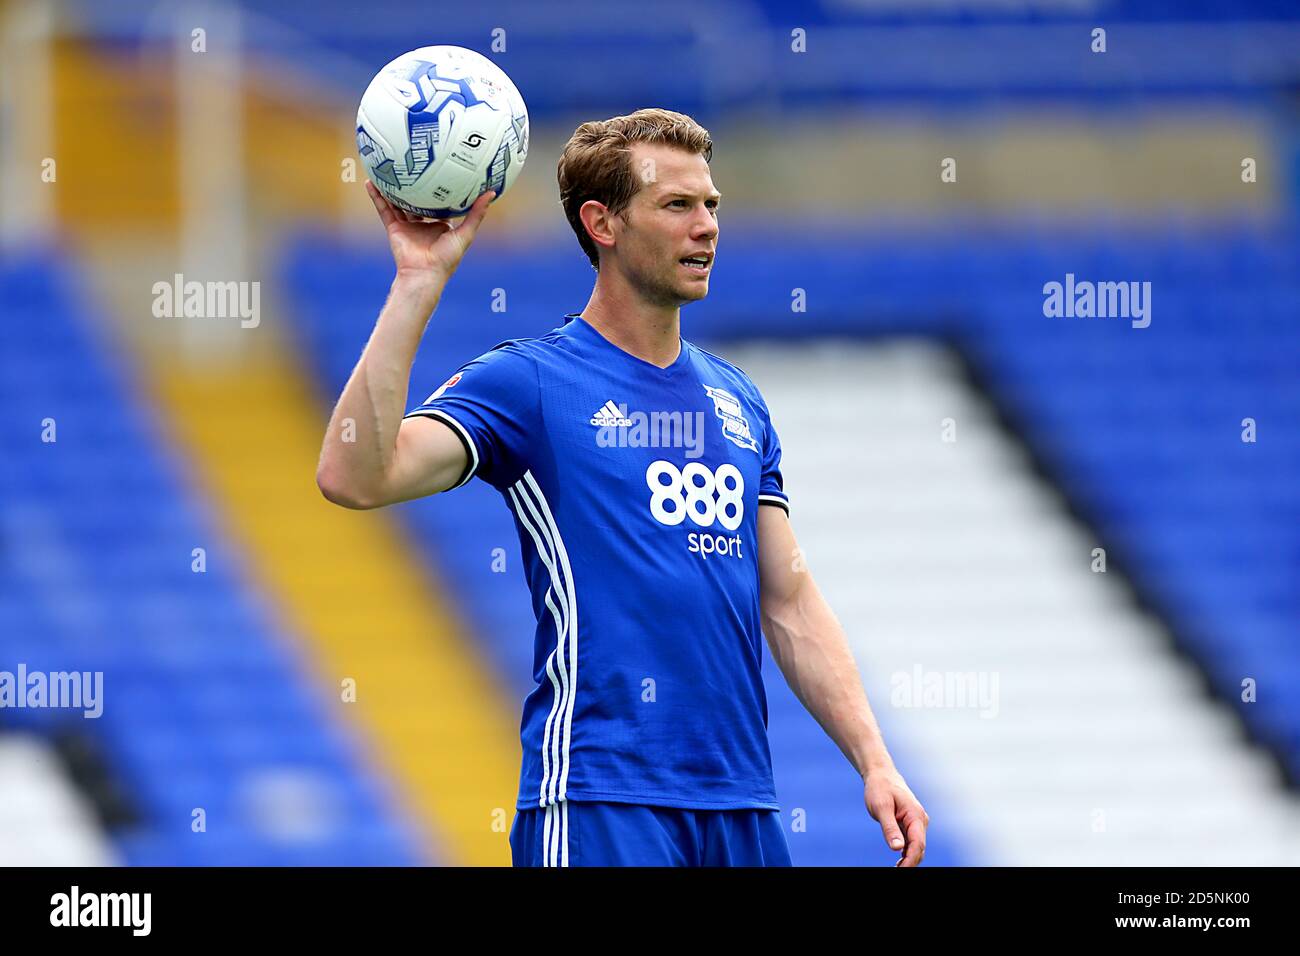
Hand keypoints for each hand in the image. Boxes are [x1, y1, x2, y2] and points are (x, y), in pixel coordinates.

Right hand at [365, 180, 494, 283]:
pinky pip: (383, 208)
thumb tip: (491, 193)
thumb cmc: (447, 258)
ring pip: (397, 202)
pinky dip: (376, 196)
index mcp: (440, 225)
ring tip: (387, 168)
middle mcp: (422, 223)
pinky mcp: (393, 228)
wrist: (424, 274)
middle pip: (417, 200)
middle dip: (415, 185)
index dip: (440, 189)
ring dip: (391, 187)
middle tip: (414, 164)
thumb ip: (476, 214)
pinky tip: (370, 182)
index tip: (442, 170)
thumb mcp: (466, 233)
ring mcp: (407, 225)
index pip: (440, 203)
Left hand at [864, 767, 928, 866]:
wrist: (881, 776)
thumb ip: (890, 828)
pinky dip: (907, 853)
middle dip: (911, 862)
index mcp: (915, 815)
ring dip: (910, 859)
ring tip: (897, 869)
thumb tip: (897, 849)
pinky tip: (899, 862)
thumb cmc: (880, 788)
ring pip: (917, 846)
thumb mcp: (881, 807)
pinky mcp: (910, 824)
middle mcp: (920, 820)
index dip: (911, 860)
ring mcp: (916, 822)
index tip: (901, 870)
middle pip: (919, 847)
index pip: (918, 843)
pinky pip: (912, 842)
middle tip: (897, 872)